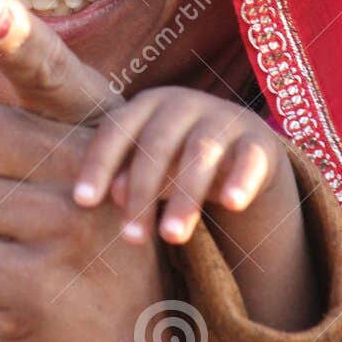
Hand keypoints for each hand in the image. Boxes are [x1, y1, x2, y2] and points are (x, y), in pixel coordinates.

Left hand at [74, 87, 285, 245]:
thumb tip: (104, 197)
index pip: (116, 129)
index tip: (83, 202)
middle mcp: (184, 103)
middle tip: (131, 238)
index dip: (98, 164)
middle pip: (157, 145)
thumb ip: (124, 175)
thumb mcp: (147, 164)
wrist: (240, 148)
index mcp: (147, 104)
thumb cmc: (176, 158)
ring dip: (185, 196)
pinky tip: (232, 204)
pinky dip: (242, 179)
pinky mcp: (259, 140)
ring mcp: (224, 118)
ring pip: (201, 153)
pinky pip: (250, 158)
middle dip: (141, 192)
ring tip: (172, 237)